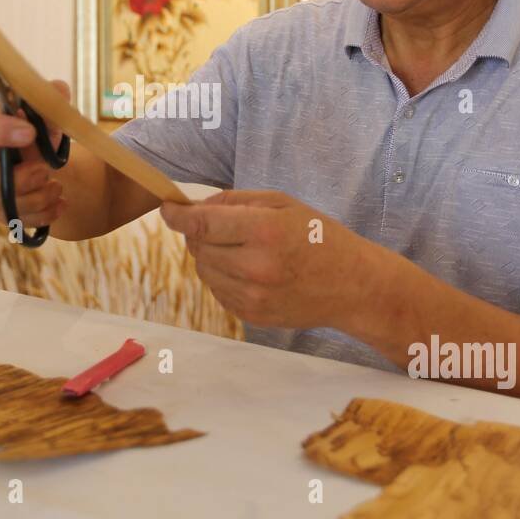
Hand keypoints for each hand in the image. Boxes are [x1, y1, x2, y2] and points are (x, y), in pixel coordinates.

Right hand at [0, 79, 69, 228]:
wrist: (41, 159)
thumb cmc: (36, 131)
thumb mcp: (46, 114)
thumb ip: (51, 102)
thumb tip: (59, 91)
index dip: (0, 129)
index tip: (30, 132)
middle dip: (14, 178)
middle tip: (44, 171)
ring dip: (36, 198)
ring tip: (57, 187)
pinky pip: (14, 220)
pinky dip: (42, 215)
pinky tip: (59, 203)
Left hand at [160, 190, 388, 330]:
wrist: (351, 286)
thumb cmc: (319, 238)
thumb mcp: (283, 204)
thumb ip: (236, 202)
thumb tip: (195, 207)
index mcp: (265, 232)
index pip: (201, 225)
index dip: (177, 216)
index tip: (168, 209)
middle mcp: (255, 267)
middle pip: (198, 247)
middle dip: (198, 233)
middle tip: (219, 226)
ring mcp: (252, 297)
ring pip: (204, 270)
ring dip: (210, 255)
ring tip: (239, 248)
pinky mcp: (251, 316)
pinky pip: (217, 291)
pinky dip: (222, 276)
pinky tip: (248, 269)